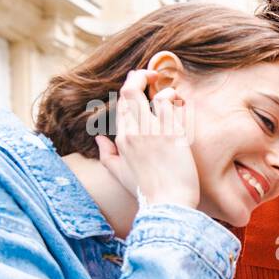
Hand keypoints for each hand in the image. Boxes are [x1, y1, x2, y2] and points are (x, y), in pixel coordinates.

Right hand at [95, 69, 199, 210]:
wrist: (168, 204)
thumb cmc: (147, 191)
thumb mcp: (119, 173)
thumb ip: (106, 154)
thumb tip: (98, 138)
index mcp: (122, 139)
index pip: (121, 103)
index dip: (130, 87)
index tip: (140, 81)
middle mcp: (134, 132)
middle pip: (130, 92)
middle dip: (140, 76)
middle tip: (152, 74)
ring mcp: (153, 132)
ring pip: (151, 95)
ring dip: (162, 88)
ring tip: (171, 91)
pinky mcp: (172, 136)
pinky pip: (170, 106)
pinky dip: (174, 98)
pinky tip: (180, 101)